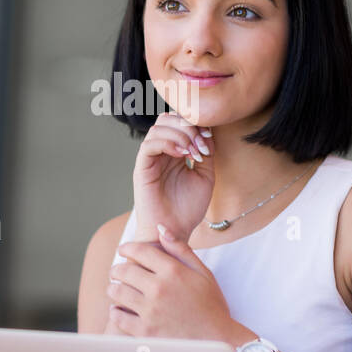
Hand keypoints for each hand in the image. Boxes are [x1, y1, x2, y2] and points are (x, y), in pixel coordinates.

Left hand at [107, 225, 237, 344]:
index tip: (123, 250)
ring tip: (115, 289)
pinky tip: (118, 310)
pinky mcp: (145, 332)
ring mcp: (150, 311)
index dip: (127, 248)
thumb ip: (181, 249)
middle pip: (124, 270)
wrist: (218, 340)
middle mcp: (159, 288)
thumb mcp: (203, 273)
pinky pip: (119, 318)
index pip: (140, 251)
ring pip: (118, 292)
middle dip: (117, 269)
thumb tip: (161, 228)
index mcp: (173, 271)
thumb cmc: (212, 305)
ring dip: (113, 288)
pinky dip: (115, 312)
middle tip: (116, 271)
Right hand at [132, 112, 214, 241]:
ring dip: (180, 135)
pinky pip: (149, 145)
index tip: (209, 138)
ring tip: (193, 152)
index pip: (178, 122)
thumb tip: (208, 132)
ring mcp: (150, 159)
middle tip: (201, 145)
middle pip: (167, 119)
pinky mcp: (142, 169)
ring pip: (158, 128)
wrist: (174, 232)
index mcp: (174, 152)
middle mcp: (160, 152)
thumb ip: (207, 153)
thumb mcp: (205, 176)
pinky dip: (167, 143)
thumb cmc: (188, 209)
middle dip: (187, 126)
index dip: (195, 124)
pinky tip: (182, 155)